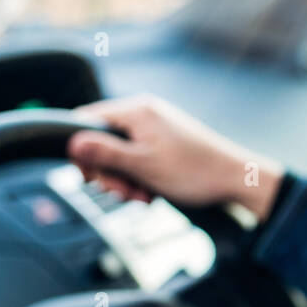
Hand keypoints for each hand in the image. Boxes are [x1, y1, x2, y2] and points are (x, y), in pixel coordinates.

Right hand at [67, 95, 285, 223]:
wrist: (235, 180)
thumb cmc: (195, 172)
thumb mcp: (142, 166)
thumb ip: (105, 153)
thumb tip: (71, 142)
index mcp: (137, 111)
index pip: (86, 119)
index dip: (81, 150)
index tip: (90, 176)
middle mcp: (145, 113)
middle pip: (101, 140)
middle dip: (108, 172)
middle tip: (123, 192)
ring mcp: (155, 127)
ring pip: (119, 153)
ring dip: (124, 179)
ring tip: (142, 195)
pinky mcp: (164, 142)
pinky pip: (137, 157)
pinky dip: (139, 177)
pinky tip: (151, 192)